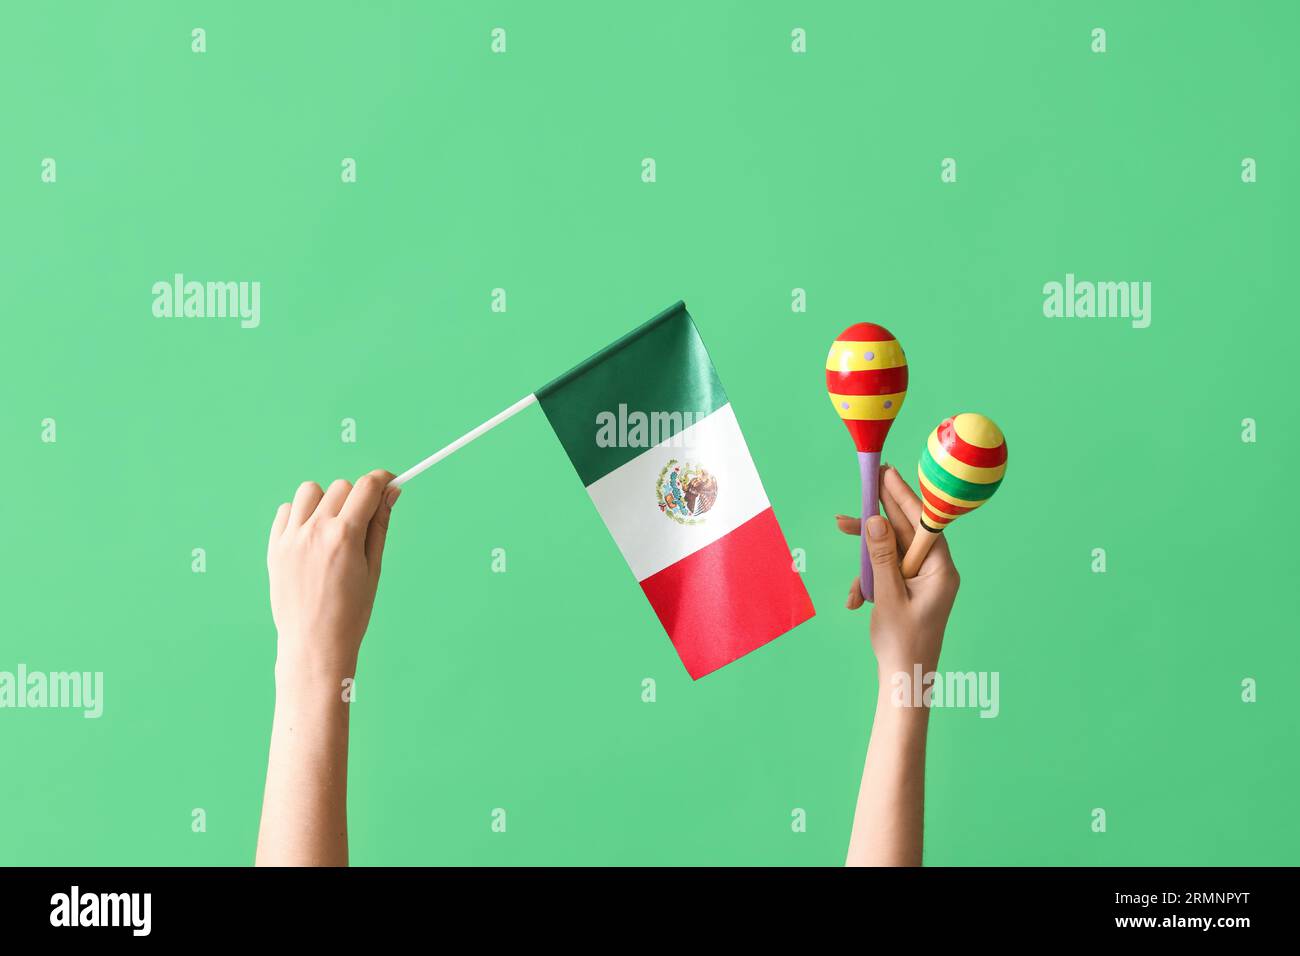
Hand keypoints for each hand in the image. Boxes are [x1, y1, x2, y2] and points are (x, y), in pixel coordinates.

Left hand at [267, 470, 399, 687]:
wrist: (313, 644)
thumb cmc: (350, 612)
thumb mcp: (373, 568)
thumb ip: (379, 526)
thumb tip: (391, 492)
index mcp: (344, 536)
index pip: (367, 486)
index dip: (383, 480)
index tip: (390, 482)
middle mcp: (315, 531)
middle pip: (341, 486)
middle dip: (357, 497)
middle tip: (362, 523)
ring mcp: (290, 538)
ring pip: (310, 491)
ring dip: (326, 501)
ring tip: (332, 527)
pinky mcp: (274, 547)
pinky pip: (285, 510)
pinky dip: (300, 515)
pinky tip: (311, 536)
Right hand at [836, 465, 959, 676]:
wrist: (905, 680)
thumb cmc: (902, 643)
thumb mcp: (887, 596)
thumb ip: (881, 556)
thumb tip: (876, 520)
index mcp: (941, 570)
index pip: (923, 523)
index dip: (903, 497)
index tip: (886, 475)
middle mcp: (935, 571)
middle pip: (907, 531)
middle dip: (881, 512)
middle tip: (866, 483)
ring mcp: (922, 581)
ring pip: (891, 549)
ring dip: (865, 552)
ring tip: (840, 527)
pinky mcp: (908, 590)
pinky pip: (886, 571)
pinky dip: (867, 578)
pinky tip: (853, 599)